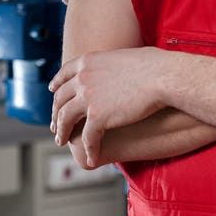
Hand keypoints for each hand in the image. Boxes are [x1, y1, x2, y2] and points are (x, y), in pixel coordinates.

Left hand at [49, 47, 165, 166]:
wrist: (162, 76)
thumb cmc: (153, 65)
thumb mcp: (123, 57)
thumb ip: (109, 65)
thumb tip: (115, 70)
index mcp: (88, 61)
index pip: (64, 73)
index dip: (57, 84)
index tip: (53, 91)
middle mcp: (82, 78)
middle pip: (60, 98)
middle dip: (56, 113)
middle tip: (55, 124)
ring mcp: (87, 98)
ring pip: (65, 119)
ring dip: (62, 132)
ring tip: (62, 142)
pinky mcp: (97, 117)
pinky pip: (87, 138)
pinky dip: (89, 150)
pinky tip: (91, 158)